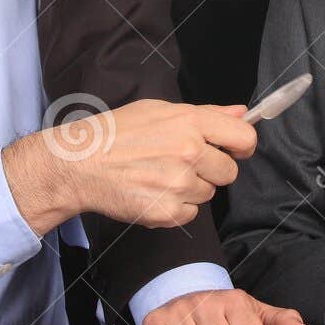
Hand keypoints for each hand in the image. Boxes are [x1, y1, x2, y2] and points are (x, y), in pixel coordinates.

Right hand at [5, 100, 256, 232]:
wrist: (79, 164)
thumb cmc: (116, 134)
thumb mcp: (159, 110)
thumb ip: (206, 113)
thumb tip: (241, 112)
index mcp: (190, 122)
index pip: (244, 137)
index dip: (241, 146)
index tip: (231, 150)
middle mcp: (189, 151)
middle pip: (229, 172)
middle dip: (211, 170)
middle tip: (182, 163)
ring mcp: (179, 184)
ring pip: (208, 193)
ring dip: (191, 189)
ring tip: (160, 176)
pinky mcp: (167, 212)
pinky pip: (190, 214)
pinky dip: (175, 208)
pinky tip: (153, 192)